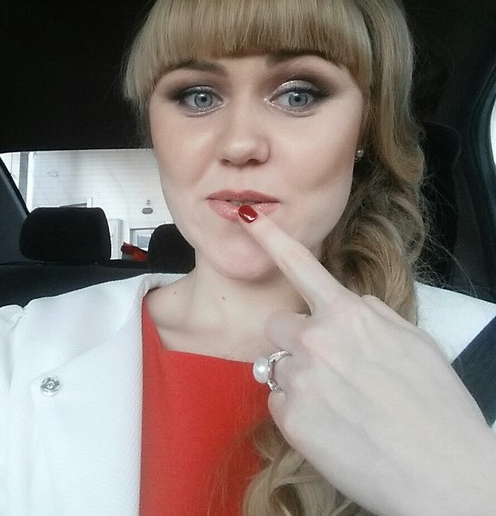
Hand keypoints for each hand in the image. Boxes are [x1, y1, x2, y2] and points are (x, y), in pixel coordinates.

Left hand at [239, 209, 495, 515]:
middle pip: (279, 324)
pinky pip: (278, 401)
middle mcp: (316, 340)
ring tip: (336, 402)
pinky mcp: (289, 417)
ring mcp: (299, 378)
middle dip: (296, 338)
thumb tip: (352, 305)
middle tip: (328, 367)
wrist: (443, 474)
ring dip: (297, 376)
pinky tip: (330, 425)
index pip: (299, 266)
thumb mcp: (415, 343)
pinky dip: (297, 410)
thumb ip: (373, 315)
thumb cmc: (437, 407)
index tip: (248, 216)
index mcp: (348, 315)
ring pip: (277, 363)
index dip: (271, 237)